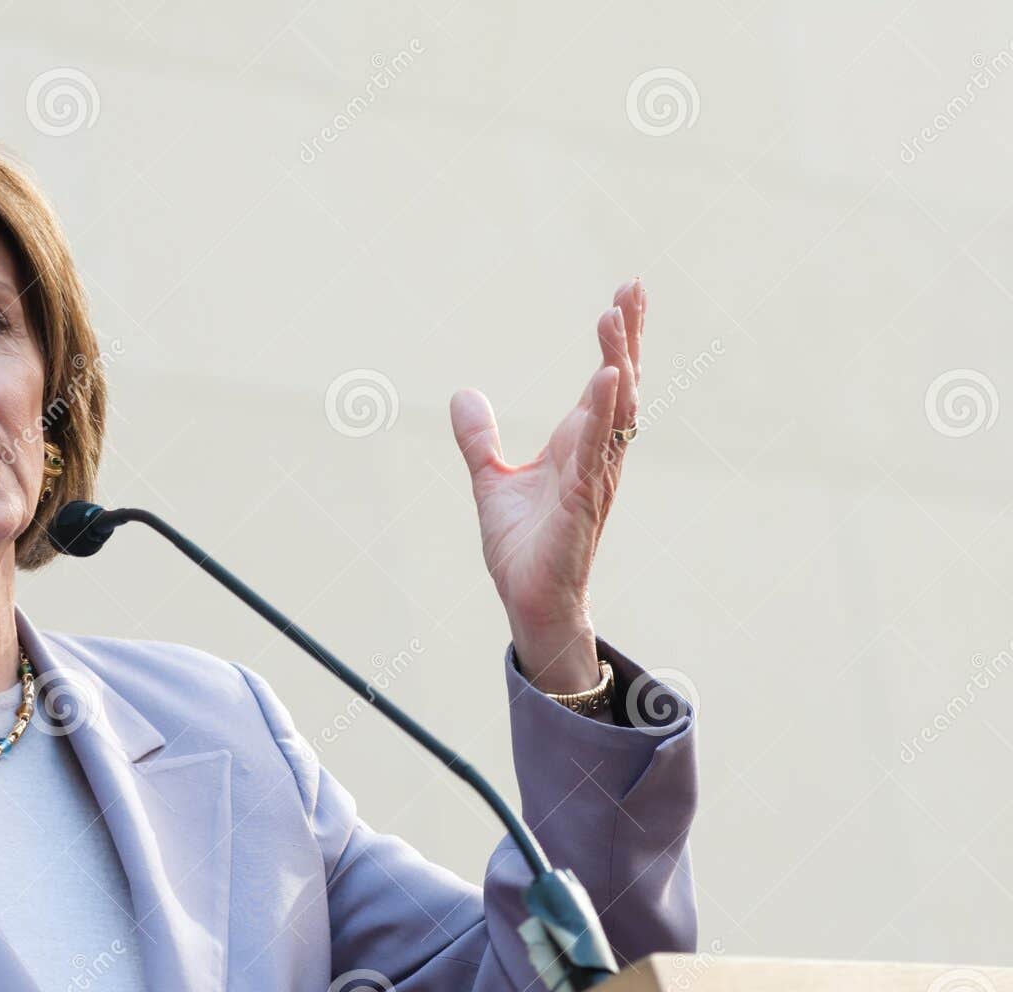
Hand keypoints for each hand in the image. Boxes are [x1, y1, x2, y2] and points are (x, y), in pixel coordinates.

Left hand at [449, 278, 645, 693]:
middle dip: (628, 336)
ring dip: (617, 363)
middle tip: (632, 288)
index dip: (618, 340)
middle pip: (620, 384)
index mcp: (579, 445)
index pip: (605, 381)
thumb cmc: (524, 546)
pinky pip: (596, 450)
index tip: (624, 296)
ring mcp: (594, 477)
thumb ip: (479, 439)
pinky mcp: (582, 501)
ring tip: (616, 319)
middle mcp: (597, 454)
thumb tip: (461, 395)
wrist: (528, 600)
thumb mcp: (491, 481)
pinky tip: (607, 379)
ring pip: (615, 411)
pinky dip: (601, 414)